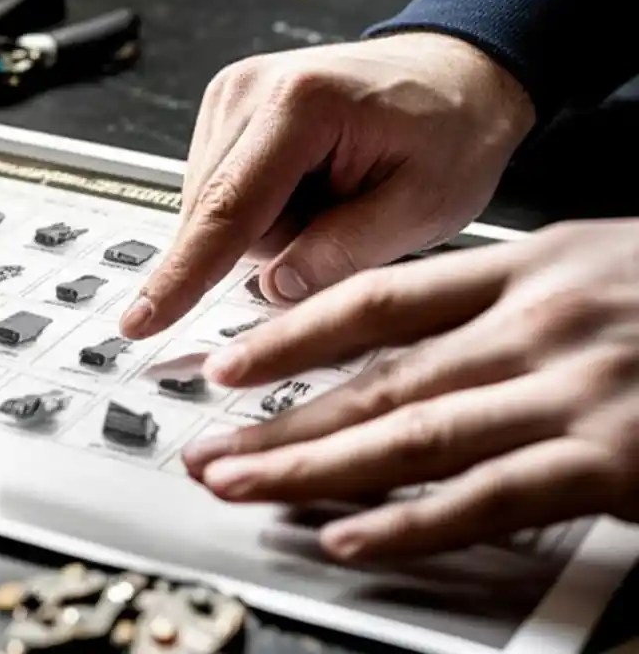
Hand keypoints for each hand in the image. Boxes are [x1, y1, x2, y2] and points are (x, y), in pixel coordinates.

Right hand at [120, 32, 534, 339]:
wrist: (456, 71)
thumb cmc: (451, 127)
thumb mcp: (424, 206)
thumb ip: (344, 253)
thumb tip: (273, 290)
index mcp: (300, 105)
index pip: (227, 211)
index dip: (183, 276)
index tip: (140, 321)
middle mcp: (248, 92)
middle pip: (214, 217)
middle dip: (270, 246)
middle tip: (346, 218)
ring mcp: (229, 98)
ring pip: (213, 212)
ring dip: (267, 229)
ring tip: (333, 197)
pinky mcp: (224, 113)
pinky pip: (221, 197)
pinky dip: (263, 211)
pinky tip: (309, 189)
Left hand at [181, 219, 638, 560]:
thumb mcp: (600, 266)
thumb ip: (510, 300)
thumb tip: (412, 344)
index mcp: (532, 266)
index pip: (379, 301)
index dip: (290, 334)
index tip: (226, 363)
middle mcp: (541, 321)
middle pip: (376, 375)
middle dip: (279, 419)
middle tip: (207, 448)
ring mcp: (577, 390)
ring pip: (410, 435)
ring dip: (314, 470)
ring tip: (244, 490)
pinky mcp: (616, 461)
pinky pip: (489, 500)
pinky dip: (411, 523)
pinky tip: (350, 538)